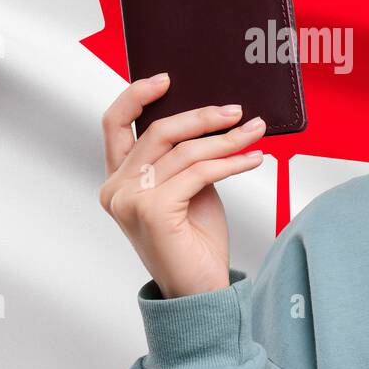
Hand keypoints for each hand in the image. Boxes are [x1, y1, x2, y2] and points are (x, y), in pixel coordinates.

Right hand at [98, 73, 266, 297]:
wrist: (200, 289)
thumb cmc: (193, 239)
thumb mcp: (187, 186)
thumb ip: (183, 156)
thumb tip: (210, 114)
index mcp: (117, 180)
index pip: (114, 125)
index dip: (136, 96)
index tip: (166, 79)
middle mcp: (115, 189)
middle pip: (157, 132)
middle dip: (201, 117)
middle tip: (236, 111)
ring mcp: (129, 201)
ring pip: (184, 152)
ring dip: (226, 140)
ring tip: (254, 133)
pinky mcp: (151, 212)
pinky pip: (198, 174)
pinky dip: (230, 163)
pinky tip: (251, 159)